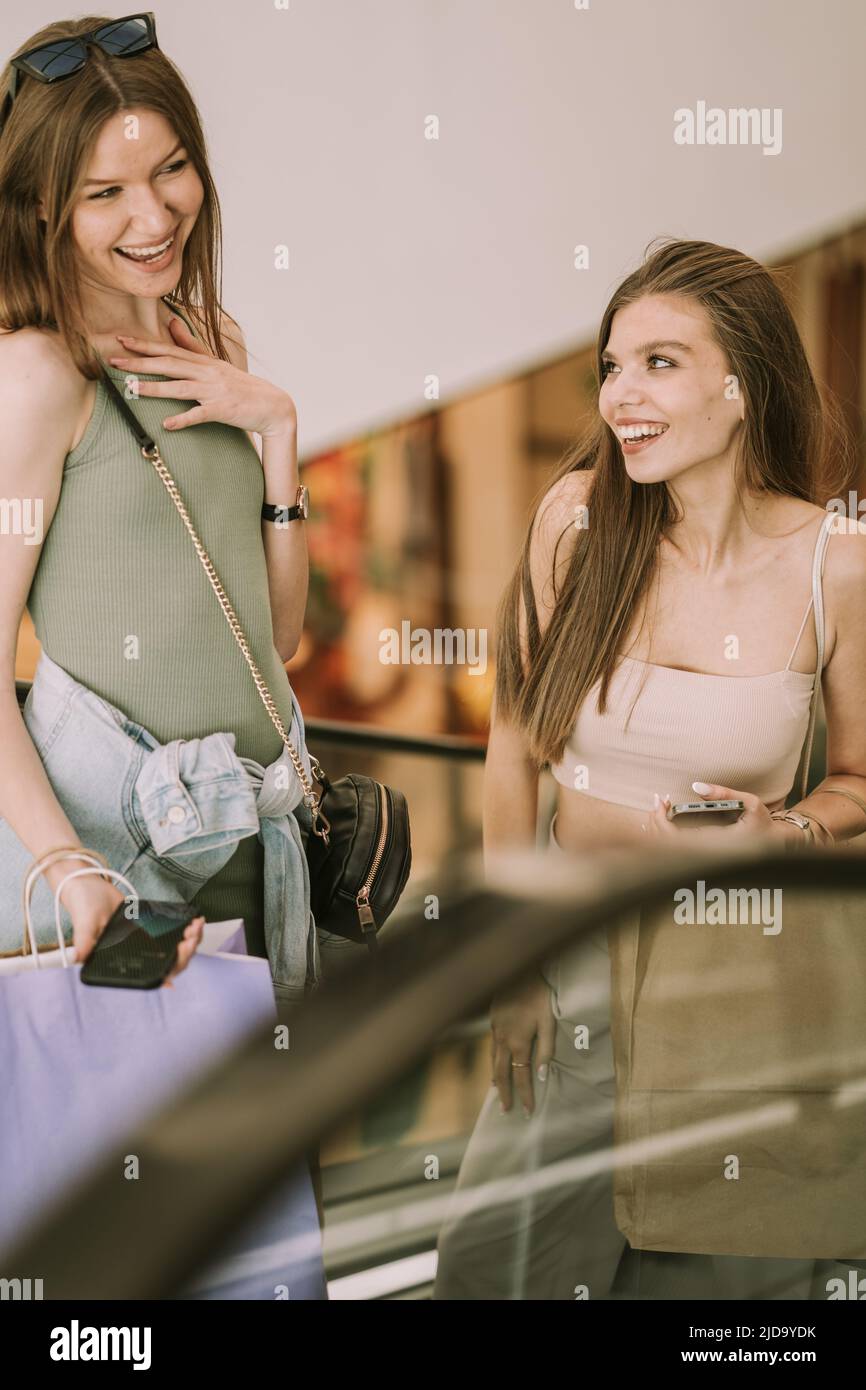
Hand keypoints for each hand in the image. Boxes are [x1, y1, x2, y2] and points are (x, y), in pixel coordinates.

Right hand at [60, 875, 203, 986]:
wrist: (89, 885)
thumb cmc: (83, 906)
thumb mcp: (84, 923)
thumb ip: (84, 940)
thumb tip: (77, 957)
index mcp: (120, 961)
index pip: (147, 974)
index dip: (165, 974)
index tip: (177, 967)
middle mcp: (136, 955)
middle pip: (168, 963)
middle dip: (185, 952)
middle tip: (190, 936)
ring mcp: (146, 942)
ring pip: (175, 950)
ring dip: (190, 941)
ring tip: (196, 926)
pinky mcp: (153, 929)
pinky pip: (174, 934)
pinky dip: (187, 930)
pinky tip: (195, 921)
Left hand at [107, 315, 296, 437]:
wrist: (272, 406)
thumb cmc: (242, 387)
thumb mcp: (216, 364)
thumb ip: (192, 345)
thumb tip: (171, 323)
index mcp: (203, 362)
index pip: (168, 350)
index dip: (144, 345)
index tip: (120, 340)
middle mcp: (206, 373)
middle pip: (168, 365)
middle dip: (139, 362)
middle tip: (113, 361)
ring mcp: (214, 391)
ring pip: (179, 387)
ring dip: (154, 388)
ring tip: (130, 388)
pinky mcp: (222, 410)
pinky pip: (199, 415)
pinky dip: (183, 420)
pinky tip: (167, 425)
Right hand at [490, 969, 555, 1116]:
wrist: (516, 971)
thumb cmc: (538, 995)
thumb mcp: (548, 1021)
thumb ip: (546, 1049)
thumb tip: (542, 1076)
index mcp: (519, 1043)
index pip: (522, 1076)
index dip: (525, 1095)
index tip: (527, 1111)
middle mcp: (504, 1040)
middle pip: (502, 1073)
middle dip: (505, 1093)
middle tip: (505, 1111)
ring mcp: (495, 1030)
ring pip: (493, 1061)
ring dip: (496, 1079)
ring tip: (496, 1092)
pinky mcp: (493, 1021)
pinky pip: (491, 1047)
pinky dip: (492, 1061)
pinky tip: (494, 1062)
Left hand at [640, 781, 787, 846]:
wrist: (774, 846)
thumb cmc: (763, 824)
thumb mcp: (750, 804)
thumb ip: (725, 794)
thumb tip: (696, 785)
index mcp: (716, 845)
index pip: (676, 840)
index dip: (662, 821)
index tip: (661, 801)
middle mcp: (706, 856)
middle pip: (666, 846)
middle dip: (655, 822)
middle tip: (658, 800)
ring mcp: (703, 859)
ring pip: (669, 851)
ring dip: (658, 828)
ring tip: (659, 807)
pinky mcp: (702, 858)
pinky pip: (677, 850)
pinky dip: (666, 834)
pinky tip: (665, 818)